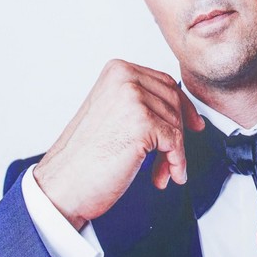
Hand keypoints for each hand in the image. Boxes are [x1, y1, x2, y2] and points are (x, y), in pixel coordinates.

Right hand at [32, 59, 204, 229]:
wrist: (62, 185)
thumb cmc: (83, 158)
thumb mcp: (113, 113)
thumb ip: (140, 103)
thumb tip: (180, 109)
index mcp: (117, 71)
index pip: (165, 83)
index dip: (183, 108)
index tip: (194, 124)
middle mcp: (125, 79)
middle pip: (175, 103)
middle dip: (178, 134)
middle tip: (172, 158)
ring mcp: (134, 99)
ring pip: (177, 124)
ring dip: (173, 154)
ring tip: (161, 172)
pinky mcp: (143, 124)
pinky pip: (176, 142)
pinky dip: (176, 162)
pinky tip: (166, 176)